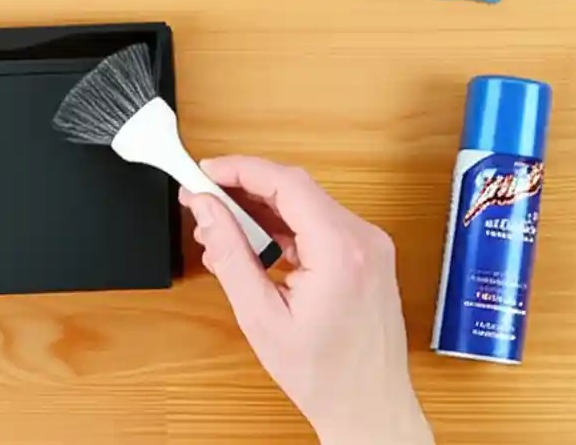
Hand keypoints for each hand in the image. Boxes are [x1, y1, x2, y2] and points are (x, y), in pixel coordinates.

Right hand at [179, 157, 432, 444]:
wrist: (369, 406)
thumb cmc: (324, 374)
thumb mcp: (260, 315)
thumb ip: (230, 253)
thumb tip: (207, 210)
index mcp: (341, 250)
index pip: (287, 182)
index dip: (241, 169)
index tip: (206, 171)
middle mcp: (364, 239)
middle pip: (296, 189)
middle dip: (245, 190)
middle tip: (204, 201)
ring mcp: (371, 246)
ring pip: (306, 205)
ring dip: (262, 211)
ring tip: (221, 232)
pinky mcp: (368, 255)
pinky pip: (320, 224)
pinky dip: (284, 228)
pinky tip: (254, 245)